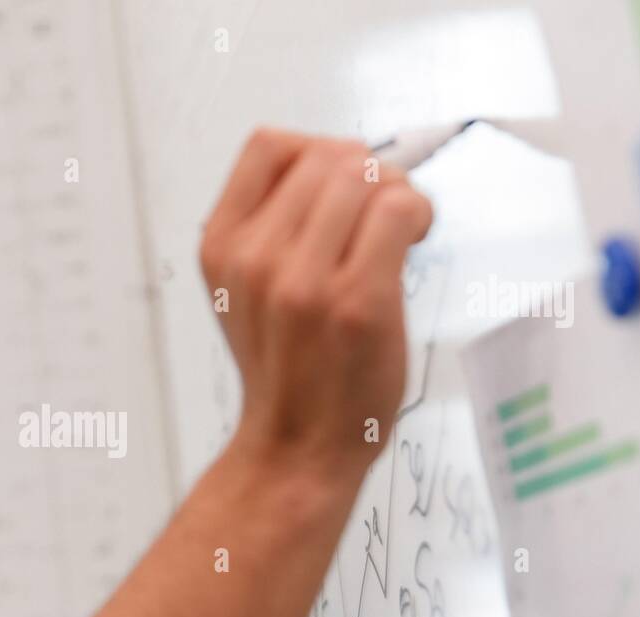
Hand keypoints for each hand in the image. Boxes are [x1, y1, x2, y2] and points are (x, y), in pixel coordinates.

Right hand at [199, 128, 432, 481]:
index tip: (338, 191)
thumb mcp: (247, 288)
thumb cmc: (289, 368)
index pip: (269, 146)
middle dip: (369, 172)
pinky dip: (418, 214)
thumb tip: (349, 164)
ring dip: (398, 192)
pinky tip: (415, 241)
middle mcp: (253, 258)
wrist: (297, 447)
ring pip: (366, 175)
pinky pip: (398, 210)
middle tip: (383, 217)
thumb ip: (273, 227)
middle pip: (328, 155)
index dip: (316, 152)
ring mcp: (302, 280)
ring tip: (400, 232)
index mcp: (221, 247)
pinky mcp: (355, 300)